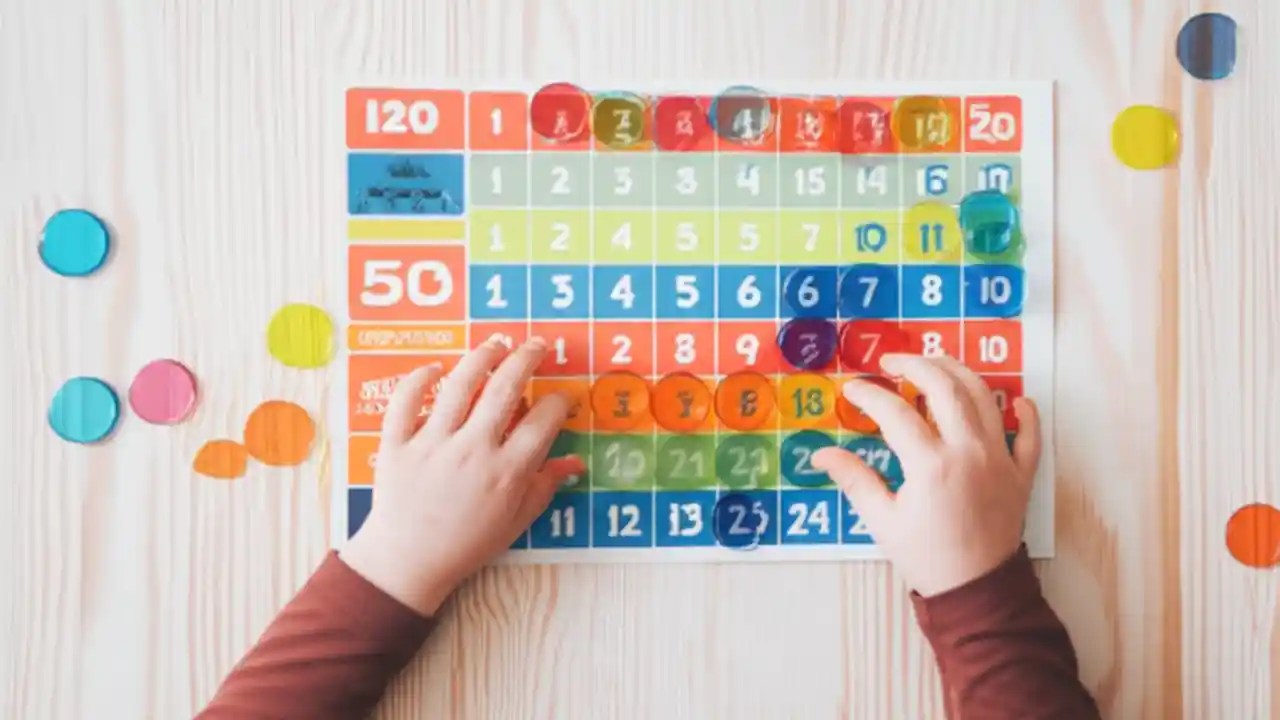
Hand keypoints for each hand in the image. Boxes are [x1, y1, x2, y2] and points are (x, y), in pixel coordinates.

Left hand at [340, 336, 584, 614]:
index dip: (559, 402)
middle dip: (526, 360)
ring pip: (459, 385)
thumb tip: (575, 463)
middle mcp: (472, 451)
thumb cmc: (467, 543)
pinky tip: (436, 369)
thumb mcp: (516, 520)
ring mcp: (433, 444)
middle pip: (504, 389)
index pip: (543, 421)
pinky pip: (406, 401)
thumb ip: (545, 486)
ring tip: (496, 344)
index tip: (562, 397)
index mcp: (507, 472)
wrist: (409, 562)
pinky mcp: (397, 444)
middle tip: (536, 346)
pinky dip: (420, 379)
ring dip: (481, 357)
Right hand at [811, 354, 1040, 596]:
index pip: (894, 412)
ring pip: (983, 398)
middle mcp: (969, 453)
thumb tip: (820, 454)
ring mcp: (1000, 460)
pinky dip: (1024, 413)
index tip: (853, 390)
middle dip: (915, 366)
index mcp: (931, 465)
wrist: (977, 592)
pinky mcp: (1020, 474)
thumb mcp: (883, 521)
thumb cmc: (927, 559)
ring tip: (936, 365)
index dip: (869, 395)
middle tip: (892, 363)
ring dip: (959, 373)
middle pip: (944, 387)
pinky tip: (1015, 399)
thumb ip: (854, 480)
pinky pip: (1029, 435)